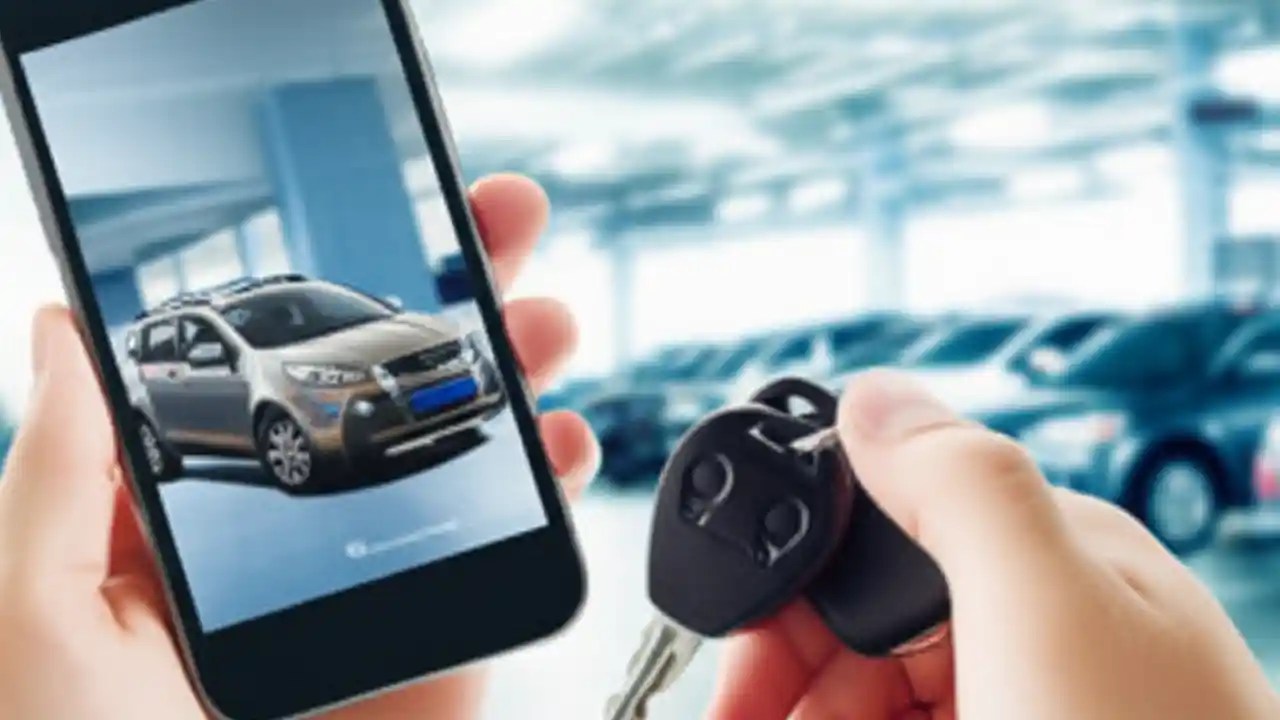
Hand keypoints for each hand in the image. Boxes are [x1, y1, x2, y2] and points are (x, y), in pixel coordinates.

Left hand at [0, 174, 598, 719]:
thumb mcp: (41, 623)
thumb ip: (59, 479)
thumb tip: (62, 330)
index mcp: (196, 509)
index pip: (270, 362)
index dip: (327, 278)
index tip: (381, 197)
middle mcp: (297, 527)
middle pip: (383, 379)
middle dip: (451, 287)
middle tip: (499, 216)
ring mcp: (379, 571)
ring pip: (460, 442)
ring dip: (515, 364)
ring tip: (545, 316)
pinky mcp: (447, 623)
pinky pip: (511, 535)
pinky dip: (549, 477)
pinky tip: (560, 439)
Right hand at [709, 370, 1278, 719]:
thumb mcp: (1048, 611)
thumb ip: (959, 485)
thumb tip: (874, 394)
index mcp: (1054, 552)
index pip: (878, 533)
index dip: (788, 604)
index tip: (733, 680)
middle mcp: (1041, 624)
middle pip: (862, 631)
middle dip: (783, 684)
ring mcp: (1031, 697)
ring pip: (872, 695)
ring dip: (804, 715)